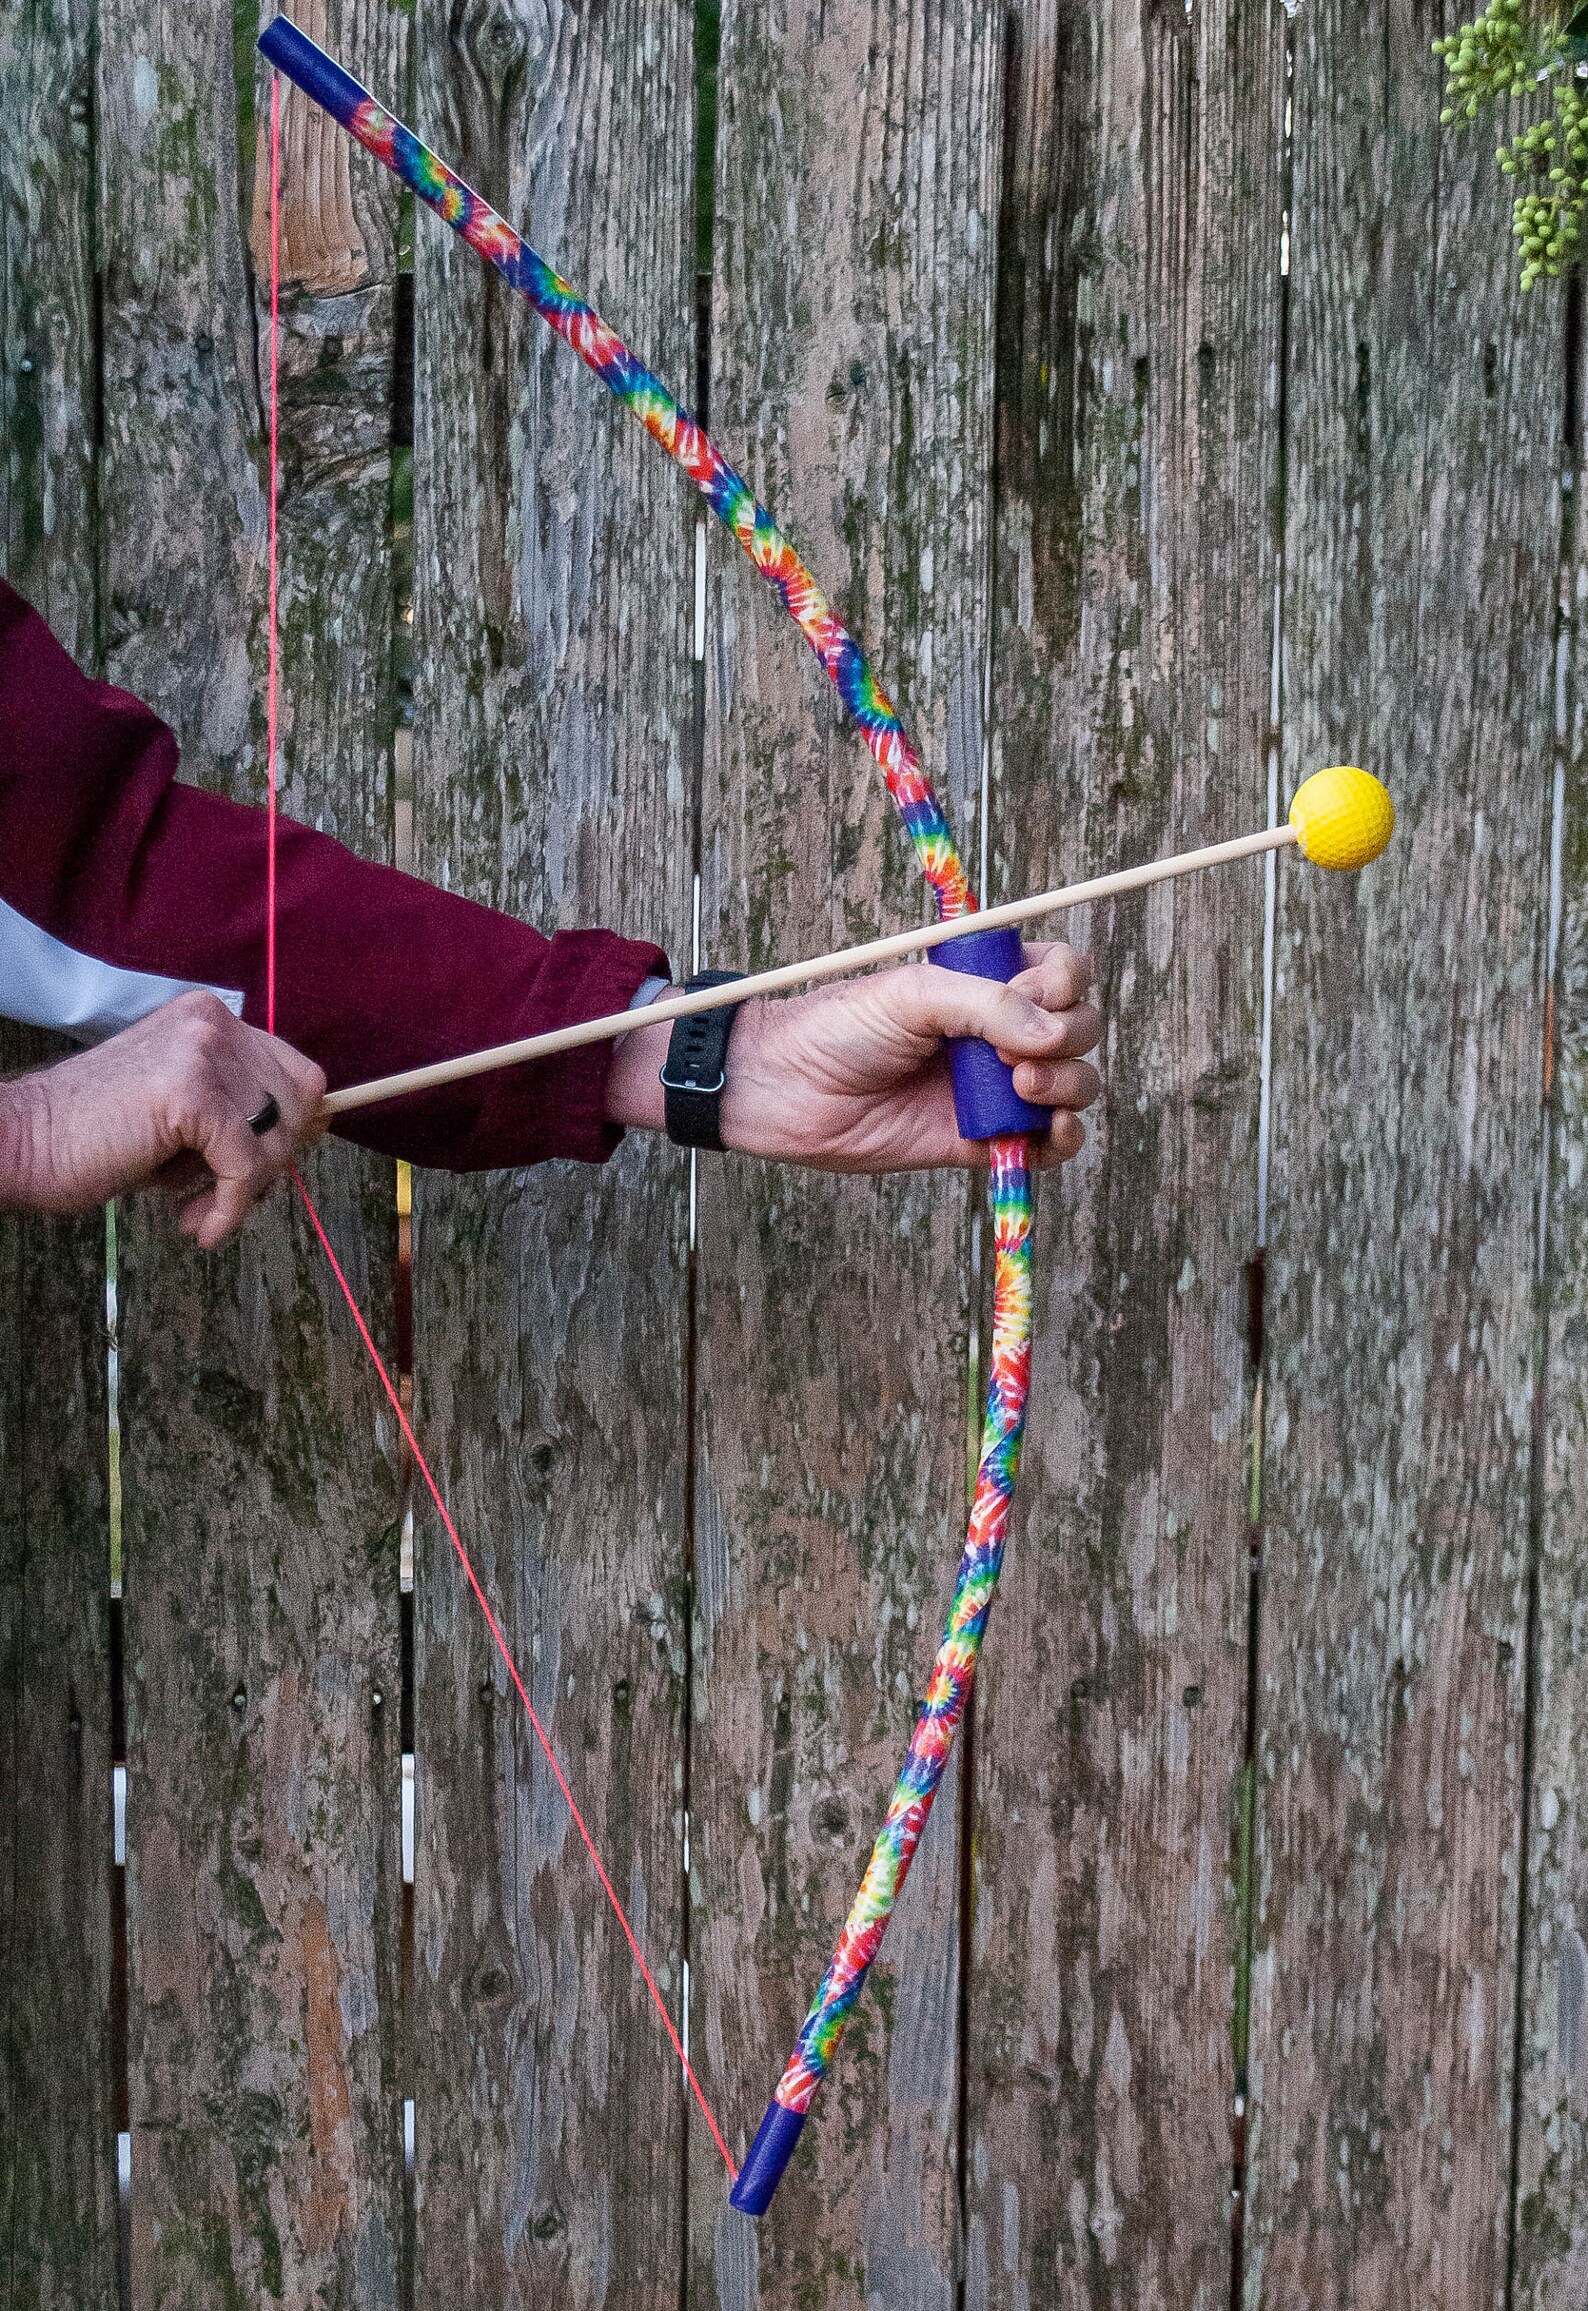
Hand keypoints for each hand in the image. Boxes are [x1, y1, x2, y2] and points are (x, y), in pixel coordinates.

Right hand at [0, 991, 328, 1246]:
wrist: (23, 1144)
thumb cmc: (96, 1139)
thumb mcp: (181, 1115)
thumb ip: (235, 1114)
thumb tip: (302, 1139)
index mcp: (209, 1019)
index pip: (297, 1071)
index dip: (294, 1128)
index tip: (266, 1170)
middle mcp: (212, 1023)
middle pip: (297, 1104)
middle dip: (268, 1164)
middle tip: (218, 1199)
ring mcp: (203, 1053)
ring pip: (275, 1139)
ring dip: (242, 1192)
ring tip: (193, 1213)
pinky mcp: (192, 1094)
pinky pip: (246, 1168)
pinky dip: (229, 1208)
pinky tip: (197, 1228)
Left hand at [605, 943, 1101, 1170]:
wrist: (787, 1091)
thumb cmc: (841, 1028)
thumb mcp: (913, 995)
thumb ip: (987, 1003)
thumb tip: (1053, 1034)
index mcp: (986, 980)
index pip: (1062, 971)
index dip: (1062, 982)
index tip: (1030, 992)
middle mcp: (999, 1030)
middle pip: (1079, 1027)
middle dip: (1069, 1036)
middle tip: (1011, 1052)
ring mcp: (995, 1086)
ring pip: (1075, 1082)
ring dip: (1069, 1085)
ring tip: (1020, 1088)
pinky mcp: (984, 1139)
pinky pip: (1050, 1142)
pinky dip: (1064, 1138)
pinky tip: (1049, 1131)